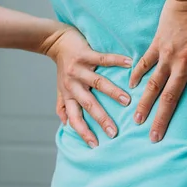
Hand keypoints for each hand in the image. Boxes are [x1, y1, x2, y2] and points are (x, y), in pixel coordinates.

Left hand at [46, 26, 131, 147]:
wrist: (56, 41)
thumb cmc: (63, 67)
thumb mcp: (61, 88)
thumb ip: (62, 106)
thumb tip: (64, 125)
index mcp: (69, 95)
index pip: (75, 118)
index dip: (83, 132)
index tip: (96, 145)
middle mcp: (73, 85)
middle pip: (88, 104)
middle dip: (101, 119)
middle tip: (114, 131)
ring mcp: (79, 69)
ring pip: (97, 83)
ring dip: (112, 92)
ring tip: (127, 101)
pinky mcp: (85, 54)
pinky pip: (103, 59)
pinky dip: (116, 61)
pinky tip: (130, 64)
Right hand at [129, 0, 186, 143]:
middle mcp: (185, 64)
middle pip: (171, 98)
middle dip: (161, 120)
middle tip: (154, 139)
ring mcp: (168, 55)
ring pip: (153, 84)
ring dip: (144, 104)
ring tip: (136, 120)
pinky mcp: (157, 44)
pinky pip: (145, 63)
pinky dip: (137, 75)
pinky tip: (131, 87)